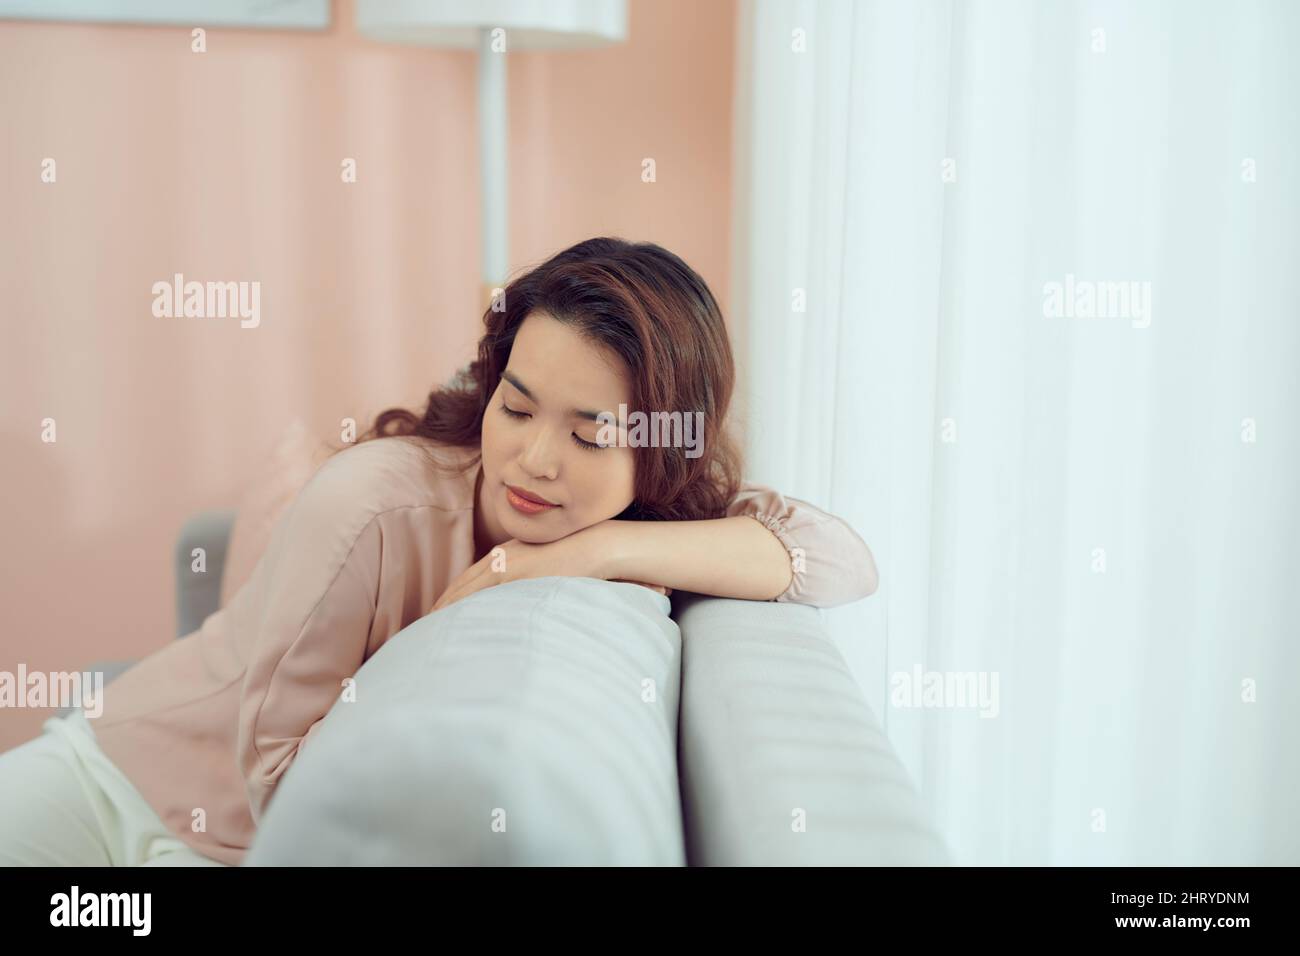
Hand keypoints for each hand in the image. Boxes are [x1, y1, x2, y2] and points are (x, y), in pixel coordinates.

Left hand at [430, 523, 670, 612]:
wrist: (597, 546)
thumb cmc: (581, 558)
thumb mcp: (550, 566)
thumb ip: (532, 578)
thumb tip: (525, 599)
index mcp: (509, 553)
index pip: (472, 578)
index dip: (453, 595)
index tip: (439, 611)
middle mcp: (503, 556)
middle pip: (464, 583)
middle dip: (444, 604)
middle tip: (425, 624)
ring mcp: (508, 563)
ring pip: (468, 589)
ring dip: (449, 608)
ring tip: (432, 628)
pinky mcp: (516, 573)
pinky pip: (485, 593)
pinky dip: (467, 608)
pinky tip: (456, 623)